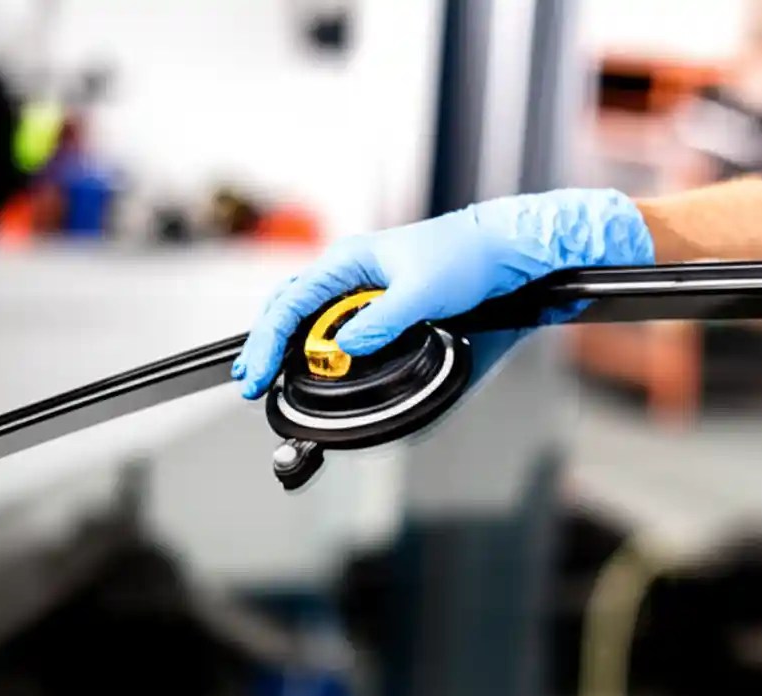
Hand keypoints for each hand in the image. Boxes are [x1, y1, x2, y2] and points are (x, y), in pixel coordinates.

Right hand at [232, 189, 654, 398]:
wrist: (508, 250)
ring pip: (316, 317)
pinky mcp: (389, 302)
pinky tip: (323, 362)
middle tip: (253, 380)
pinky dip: (325, 344)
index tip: (255, 372)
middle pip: (293, 308)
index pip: (292, 303)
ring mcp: (370, 287)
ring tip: (274, 373)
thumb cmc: (470, 255)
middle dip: (268, 344)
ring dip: (293, 345)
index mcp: (350, 261)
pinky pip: (344, 324)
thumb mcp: (423, 293)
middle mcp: (353, 272)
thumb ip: (381, 322)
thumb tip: (345, 348)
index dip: (267, 341)